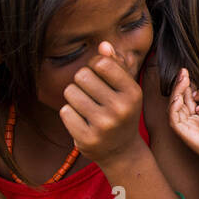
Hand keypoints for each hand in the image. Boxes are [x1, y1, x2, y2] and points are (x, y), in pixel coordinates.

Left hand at [60, 42, 145, 165]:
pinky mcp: (86, 139)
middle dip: (82, 82)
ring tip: (86, 107)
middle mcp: (120, 109)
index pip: (102, 63)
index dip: (94, 66)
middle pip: (82, 75)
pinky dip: (69, 114)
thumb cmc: (122, 113)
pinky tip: (81, 121)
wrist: (122, 152)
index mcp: (133, 93)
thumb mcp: (126, 89)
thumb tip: (104, 45)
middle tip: (91, 94)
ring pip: (70, 92)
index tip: (99, 76)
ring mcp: (103, 126)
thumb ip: (117, 64)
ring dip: (74, 97)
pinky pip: (65, 112)